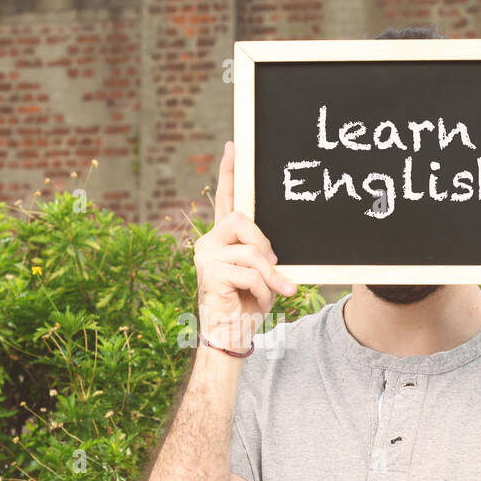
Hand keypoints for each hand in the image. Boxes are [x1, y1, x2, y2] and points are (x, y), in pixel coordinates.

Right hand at [194, 141, 296, 352]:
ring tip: (274, 292)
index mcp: (222, 238)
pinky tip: (256, 300)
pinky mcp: (209, 273)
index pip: (226, 198)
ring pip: (250, 250)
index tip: (233, 145)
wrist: (231, 335)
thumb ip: (264, 254)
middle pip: (241, 219)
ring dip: (269, 274)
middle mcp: (209, 242)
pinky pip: (249, 271)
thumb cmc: (248, 305)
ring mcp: (206, 256)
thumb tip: (273, 249)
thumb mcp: (263, 273)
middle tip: (274, 266)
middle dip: (263, 243)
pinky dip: (262, 289)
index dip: (230, 172)